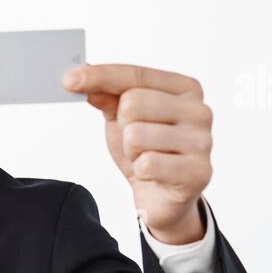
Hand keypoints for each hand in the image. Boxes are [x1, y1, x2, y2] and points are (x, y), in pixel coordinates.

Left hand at [62, 63, 212, 243]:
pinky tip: (154, 174)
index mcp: (185, 88)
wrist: (162, 197)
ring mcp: (203, 141)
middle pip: (133, 103)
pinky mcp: (199, 171)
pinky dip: (140, 172)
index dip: (99, 77)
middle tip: (136, 143)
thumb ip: (106, 96)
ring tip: (146, 157)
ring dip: (131, 152)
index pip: (134, 75)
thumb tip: (80, 78)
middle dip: (122, 127)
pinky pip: (147, 164)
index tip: (68, 80)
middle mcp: (200, 110)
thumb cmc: (146, 150)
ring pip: (136, 135)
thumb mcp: (121, 119)